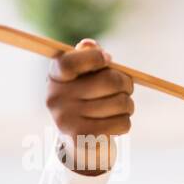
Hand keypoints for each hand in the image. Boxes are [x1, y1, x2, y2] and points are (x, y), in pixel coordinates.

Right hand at [45, 38, 134, 174]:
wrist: (77, 138)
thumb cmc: (86, 98)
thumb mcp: (83, 75)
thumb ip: (87, 56)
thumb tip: (90, 45)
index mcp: (55, 77)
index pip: (69, 62)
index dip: (93, 57)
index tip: (108, 59)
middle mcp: (56, 98)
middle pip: (110, 81)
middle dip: (126, 83)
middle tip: (126, 87)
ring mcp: (67, 119)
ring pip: (122, 104)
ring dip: (128, 105)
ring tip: (120, 106)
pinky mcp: (83, 138)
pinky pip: (122, 123)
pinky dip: (125, 122)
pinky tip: (115, 122)